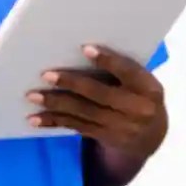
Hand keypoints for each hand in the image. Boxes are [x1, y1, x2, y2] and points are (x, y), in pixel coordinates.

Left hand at [27, 45, 167, 158]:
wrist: (152, 136)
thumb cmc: (140, 95)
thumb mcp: (141, 82)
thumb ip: (121, 69)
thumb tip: (80, 49)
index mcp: (149, 88)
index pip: (128, 71)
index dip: (108, 61)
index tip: (85, 48)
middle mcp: (138, 110)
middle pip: (100, 95)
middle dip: (72, 84)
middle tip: (46, 75)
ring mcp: (121, 127)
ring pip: (84, 113)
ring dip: (56, 104)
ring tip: (33, 96)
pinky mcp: (105, 138)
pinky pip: (76, 128)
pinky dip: (54, 122)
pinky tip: (35, 119)